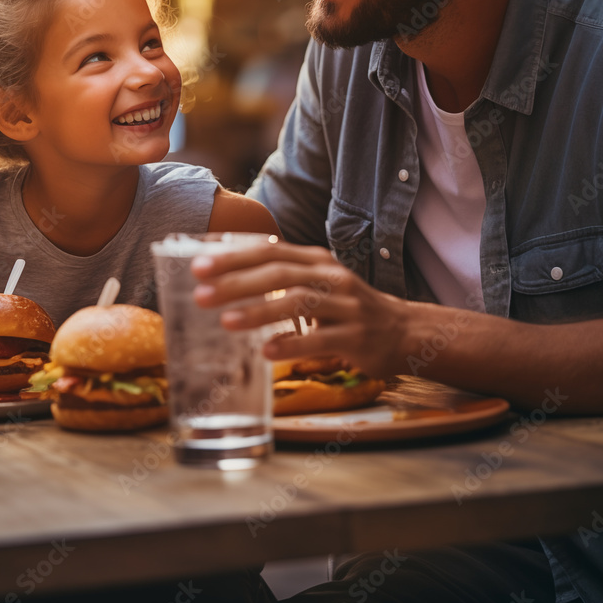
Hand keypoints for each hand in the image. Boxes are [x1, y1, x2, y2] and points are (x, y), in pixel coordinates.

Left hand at [191, 240, 411, 377]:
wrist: (404, 330)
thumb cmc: (347, 307)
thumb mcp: (318, 282)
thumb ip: (281, 277)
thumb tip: (225, 276)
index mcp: (316, 261)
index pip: (270, 251)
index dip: (233, 256)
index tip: (198, 264)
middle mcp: (332, 278)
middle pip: (279, 274)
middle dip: (237, 282)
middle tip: (201, 292)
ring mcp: (346, 307)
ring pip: (299, 303)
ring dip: (259, 311)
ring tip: (226, 321)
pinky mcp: (357, 338)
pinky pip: (321, 340)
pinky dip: (292, 345)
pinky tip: (266, 351)